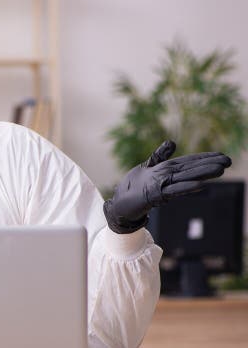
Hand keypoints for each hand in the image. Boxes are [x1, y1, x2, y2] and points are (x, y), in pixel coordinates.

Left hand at [104, 140, 231, 233]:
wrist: (120, 204)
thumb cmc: (135, 186)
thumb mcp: (147, 166)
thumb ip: (160, 156)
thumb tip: (173, 142)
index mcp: (167, 170)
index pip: (189, 161)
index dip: (205, 158)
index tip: (222, 155)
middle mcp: (167, 178)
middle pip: (191, 169)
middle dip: (209, 165)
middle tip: (228, 162)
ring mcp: (162, 187)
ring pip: (185, 178)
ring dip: (202, 174)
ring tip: (220, 170)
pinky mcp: (155, 196)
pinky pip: (172, 190)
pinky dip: (185, 187)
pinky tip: (199, 184)